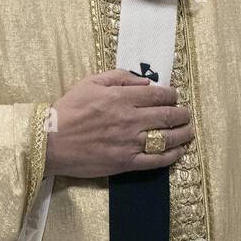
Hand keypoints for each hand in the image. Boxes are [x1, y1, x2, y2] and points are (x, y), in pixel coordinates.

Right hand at [44, 70, 191, 178]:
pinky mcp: (125, 162)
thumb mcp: (90, 83)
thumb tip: (144, 81)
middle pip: (167, 116)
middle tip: (187, 114)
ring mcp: (129, 142)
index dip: (172, 95)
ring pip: (166, 138)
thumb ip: (119, 78)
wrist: (51, 141)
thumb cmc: (69, 110)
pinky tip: (178, 152)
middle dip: (182, 114)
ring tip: (189, 131)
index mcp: (121, 98)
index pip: (157, 95)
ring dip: (183, 134)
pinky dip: (171, 156)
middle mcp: (130, 119)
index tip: (175, 97)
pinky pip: (155, 160)